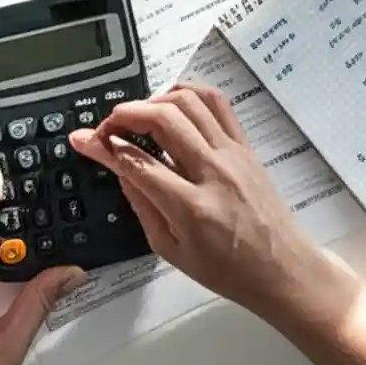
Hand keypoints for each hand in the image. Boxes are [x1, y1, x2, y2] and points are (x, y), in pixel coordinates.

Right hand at [70, 83, 341, 316]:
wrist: (283, 269)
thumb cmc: (228, 271)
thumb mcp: (171, 250)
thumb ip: (142, 205)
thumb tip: (120, 168)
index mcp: (191, 209)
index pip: (137, 163)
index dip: (103, 146)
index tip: (82, 139)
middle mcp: (214, 173)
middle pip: (162, 119)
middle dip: (125, 114)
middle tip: (108, 127)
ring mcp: (234, 154)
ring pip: (189, 102)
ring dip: (154, 100)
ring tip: (137, 117)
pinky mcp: (245, 146)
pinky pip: (217, 104)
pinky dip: (188, 94)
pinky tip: (170, 103)